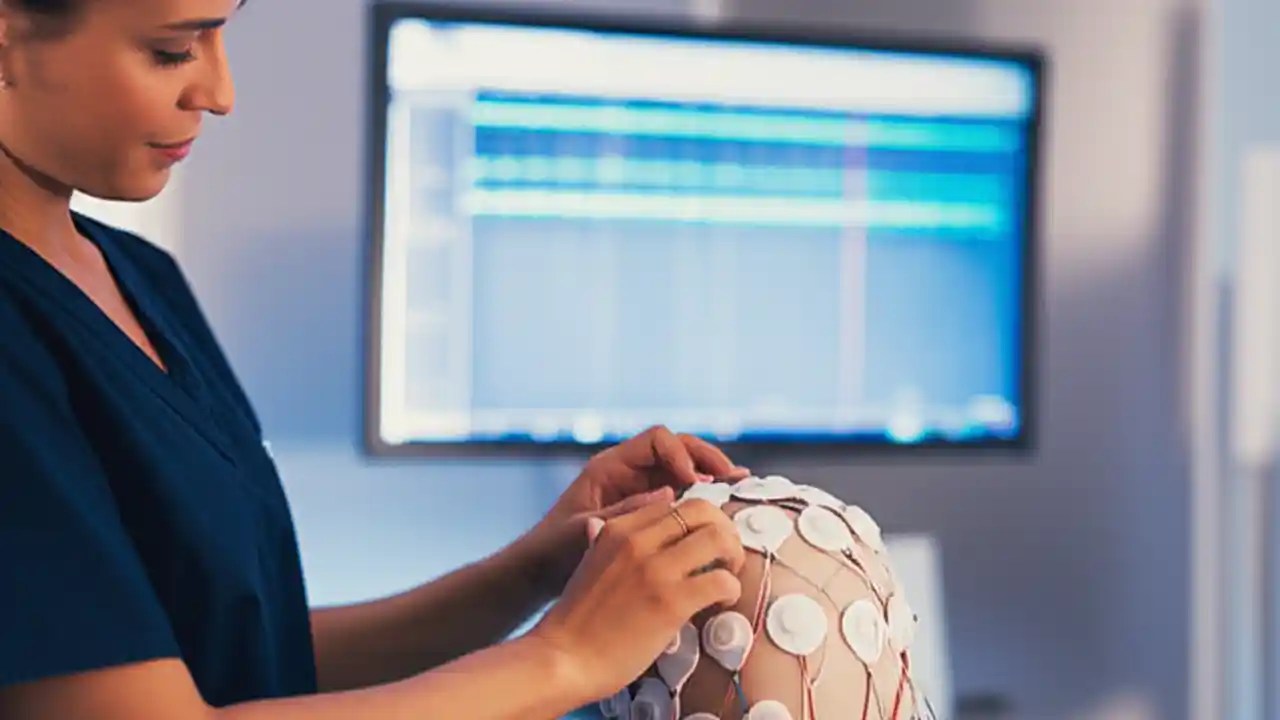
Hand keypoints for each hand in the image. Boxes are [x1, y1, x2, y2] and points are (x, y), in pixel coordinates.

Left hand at [520, 426, 749, 596]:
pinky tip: (723, 514)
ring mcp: (640, 491)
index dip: (681, 454)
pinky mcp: (649, 513)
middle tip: (734, 477)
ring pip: (684, 471)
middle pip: (678, 449)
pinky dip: (704, 501)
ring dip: (711, 477)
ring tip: (739, 488)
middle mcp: (628, 473)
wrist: (539, 574)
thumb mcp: (582, 533)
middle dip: (707, 459)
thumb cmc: (552, 551)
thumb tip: (670, 494)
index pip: (657, 440)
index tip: (696, 483)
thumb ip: (622, 514)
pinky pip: (682, 497)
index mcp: (609, 468)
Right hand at [528, 498, 746, 703]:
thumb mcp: (589, 564)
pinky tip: (720, 601)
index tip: (702, 542)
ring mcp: (655, 570)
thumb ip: (601, 541)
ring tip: (726, 576)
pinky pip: (721, 580)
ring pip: (718, 538)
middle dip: (723, 529)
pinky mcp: (671, 602)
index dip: (697, 521)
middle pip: (702, 510)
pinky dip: (730, 589)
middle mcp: (637, 541)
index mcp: (618, 529)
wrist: (562, 659)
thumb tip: (597, 525)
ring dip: (732, 555)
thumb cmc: (576, 620)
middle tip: (724, 555)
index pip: (674, 504)